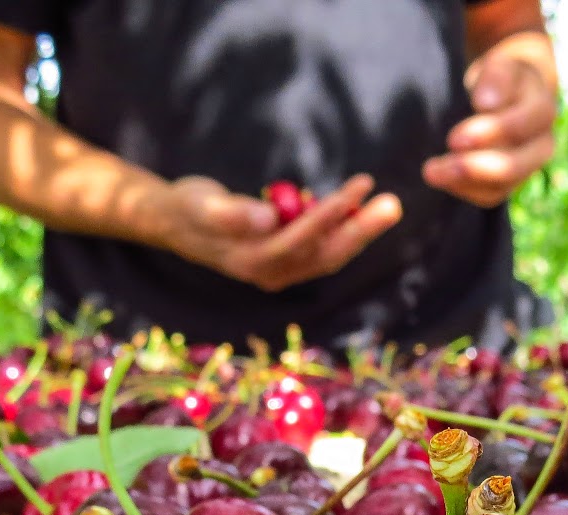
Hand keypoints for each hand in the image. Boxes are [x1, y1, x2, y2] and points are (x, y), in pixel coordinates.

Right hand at [154, 174, 401, 292]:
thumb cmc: (187, 209)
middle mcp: (272, 273)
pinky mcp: (286, 260)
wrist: (174, 223)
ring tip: (384, 203)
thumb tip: (268, 218)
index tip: (359, 188)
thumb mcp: (202, 204)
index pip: (301, 239)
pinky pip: (321, 247)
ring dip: (358, 229)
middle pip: (326, 254)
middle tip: (393, 204)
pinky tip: (356, 206)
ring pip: (328, 252)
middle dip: (361, 230)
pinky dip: (340, 228)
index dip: (332, 214)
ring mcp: (281, 271)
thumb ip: (232, 213)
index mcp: (253, 261)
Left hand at [423, 54, 556, 206]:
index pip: (521, 129)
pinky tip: (441, 178)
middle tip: (432, 168)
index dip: (489, 135)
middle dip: (473, 168)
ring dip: (462, 183)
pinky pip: (489, 195)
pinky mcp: (510, 182)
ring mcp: (527, 167)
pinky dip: (463, 190)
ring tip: (430, 172)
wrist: (511, 92)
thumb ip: (497, 78)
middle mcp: (542, 145)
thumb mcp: (501, 66)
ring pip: (500, 187)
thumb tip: (486, 104)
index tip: (453, 139)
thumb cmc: (503, 76)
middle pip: (513, 167)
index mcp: (543, 111)